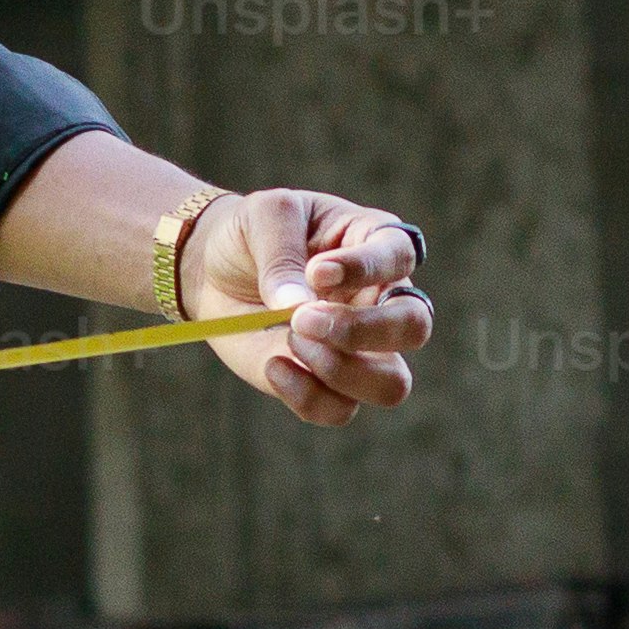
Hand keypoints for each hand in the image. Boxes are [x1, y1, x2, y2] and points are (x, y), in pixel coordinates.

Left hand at [188, 188, 434, 427]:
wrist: (214, 274)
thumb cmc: (252, 234)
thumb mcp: (263, 218)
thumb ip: (281, 255)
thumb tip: (296, 305)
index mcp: (374, 241)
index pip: (399, 255)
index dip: (365, 268)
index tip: (315, 271)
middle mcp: (380, 299)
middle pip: (414, 327)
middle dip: (361, 331)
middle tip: (302, 320)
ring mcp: (360, 348)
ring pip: (391, 384)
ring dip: (338, 369)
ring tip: (290, 339)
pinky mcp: (328, 383)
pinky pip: (340, 410)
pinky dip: (306, 396)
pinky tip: (273, 364)